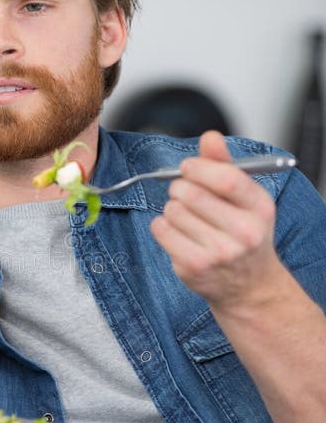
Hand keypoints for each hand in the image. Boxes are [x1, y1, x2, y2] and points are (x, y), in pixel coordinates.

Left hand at [150, 131, 281, 309]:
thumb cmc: (244, 235)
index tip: (188, 167)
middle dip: (179, 186)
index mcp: (260, 208)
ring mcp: (218, 253)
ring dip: (171, 207)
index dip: (199, 167)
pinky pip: (161, 231)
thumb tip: (209, 136)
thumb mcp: (246, 199)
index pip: (227, 178)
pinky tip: (176, 231)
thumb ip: (225, 165)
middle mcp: (244, 233)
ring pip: (173, 211)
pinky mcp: (194, 267)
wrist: (249, 285)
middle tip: (182, 191)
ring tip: (185, 216)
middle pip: (192, 194)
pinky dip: (161, 225)